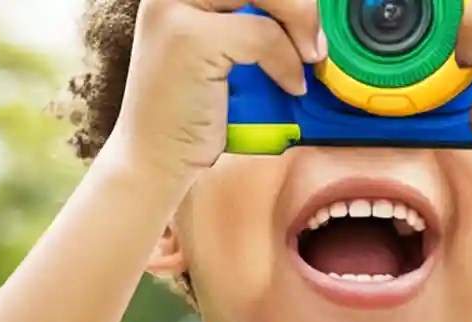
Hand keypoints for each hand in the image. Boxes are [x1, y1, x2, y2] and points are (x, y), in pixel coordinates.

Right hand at [105, 0, 324, 187]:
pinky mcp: (188, 39)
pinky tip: (291, 86)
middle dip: (299, 3)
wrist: (157, 157)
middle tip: (315, 42)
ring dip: (301, 19)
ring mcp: (174, 7)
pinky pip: (262, 35)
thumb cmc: (193, 108)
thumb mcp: (222, 49)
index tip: (306, 22)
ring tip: (309, 57)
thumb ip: (250, 20)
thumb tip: (308, 11)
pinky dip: (287, 62)